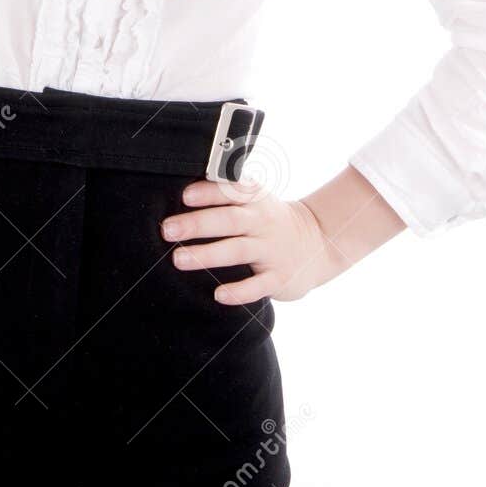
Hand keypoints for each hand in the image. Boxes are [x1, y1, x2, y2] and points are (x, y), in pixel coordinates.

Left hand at [161, 177, 345, 305]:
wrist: (317, 243)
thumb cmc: (270, 220)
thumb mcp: (256, 200)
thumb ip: (227, 195)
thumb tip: (180, 195)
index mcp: (254, 198)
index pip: (230, 191)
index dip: (208, 193)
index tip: (184, 196)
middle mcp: (263, 222)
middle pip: (228, 220)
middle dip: (197, 224)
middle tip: (168, 229)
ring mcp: (272, 250)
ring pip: (237, 251)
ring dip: (207, 255)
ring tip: (179, 259)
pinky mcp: (279, 277)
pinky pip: (257, 285)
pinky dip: (238, 291)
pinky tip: (219, 295)